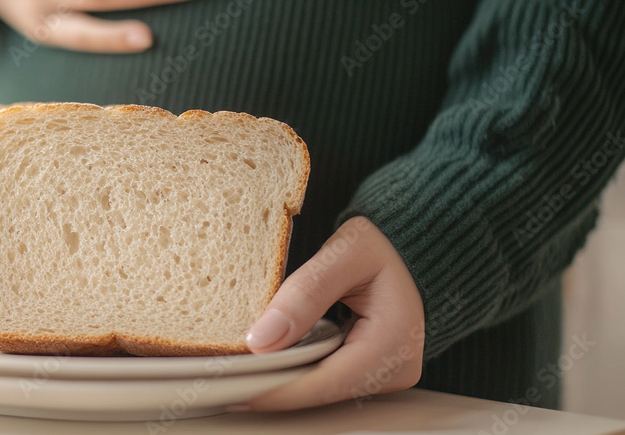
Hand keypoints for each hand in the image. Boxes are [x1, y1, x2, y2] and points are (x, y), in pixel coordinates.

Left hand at [235, 216, 424, 410]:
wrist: (410, 242)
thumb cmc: (385, 242)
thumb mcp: (346, 252)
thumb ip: (305, 293)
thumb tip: (262, 339)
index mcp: (393, 344)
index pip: (322, 382)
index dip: (273, 388)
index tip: (232, 386)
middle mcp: (393, 370)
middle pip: (318, 391)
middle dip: (270, 385)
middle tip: (222, 377)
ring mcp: (384, 373)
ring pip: (320, 388)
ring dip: (280, 378)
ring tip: (237, 368)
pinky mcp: (371, 369)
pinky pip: (325, 377)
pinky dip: (295, 368)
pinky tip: (265, 359)